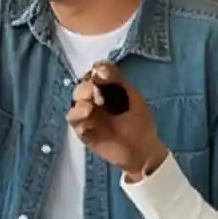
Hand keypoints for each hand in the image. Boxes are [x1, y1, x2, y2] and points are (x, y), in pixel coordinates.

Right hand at [66, 61, 166, 179]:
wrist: (143, 150)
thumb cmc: (139, 121)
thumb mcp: (132, 97)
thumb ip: (117, 80)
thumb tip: (99, 68)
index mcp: (106, 89)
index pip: (94, 74)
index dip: (95, 72)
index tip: (101, 73)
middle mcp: (94, 101)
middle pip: (81, 89)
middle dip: (85, 89)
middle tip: (94, 92)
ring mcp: (88, 118)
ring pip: (74, 107)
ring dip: (79, 105)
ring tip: (89, 108)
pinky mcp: (85, 133)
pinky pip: (76, 125)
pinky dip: (79, 121)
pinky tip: (88, 122)